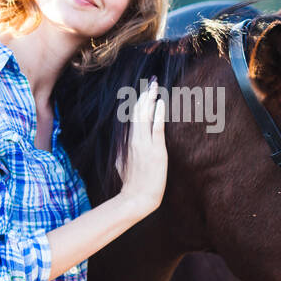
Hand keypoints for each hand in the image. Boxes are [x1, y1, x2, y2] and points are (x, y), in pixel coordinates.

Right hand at [115, 76, 166, 215]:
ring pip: (145, 117)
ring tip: (155, 86)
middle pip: (137, 112)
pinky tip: (159, 103)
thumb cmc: (131, 183)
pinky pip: (156, 129)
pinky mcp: (155, 151)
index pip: (131, 116)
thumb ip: (123, 148)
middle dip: (144, 95)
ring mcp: (144, 145)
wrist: (137, 198)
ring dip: (150, 100)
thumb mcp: (121, 162)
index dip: (137, 101)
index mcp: (126, 142)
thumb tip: (124, 140)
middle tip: (151, 81)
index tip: (144, 90)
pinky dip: (157, 115)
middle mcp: (133, 140)